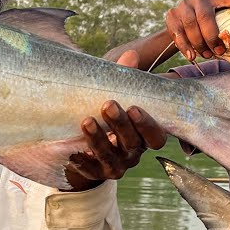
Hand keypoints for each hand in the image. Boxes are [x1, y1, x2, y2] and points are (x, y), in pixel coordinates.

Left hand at [63, 51, 167, 189]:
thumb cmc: (105, 115)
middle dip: (121, 125)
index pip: (155, 137)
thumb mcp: (114, 97)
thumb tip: (131, 56)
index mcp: (143, 136)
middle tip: (108, 104)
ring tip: (86, 121)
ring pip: (111, 156)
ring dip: (99, 139)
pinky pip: (91, 169)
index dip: (148, 125)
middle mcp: (132, 153)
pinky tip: (73, 149)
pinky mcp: (96, 173)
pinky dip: (82, 159)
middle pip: (132, 143)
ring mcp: (115, 165)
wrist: (82, 145)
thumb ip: (123, 80)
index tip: (134, 107)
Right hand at [165, 0, 229, 61]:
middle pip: (205, 16)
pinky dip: (185, 46)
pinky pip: (178, 32)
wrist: (181, 27)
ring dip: (199, 43)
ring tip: (206, 55)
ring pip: (190, 24)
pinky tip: (191, 56)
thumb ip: (229, 30)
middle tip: (218, 51)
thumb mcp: (221, 25)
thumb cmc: (208, 29)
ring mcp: (185, 5)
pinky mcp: (172, 15)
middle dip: (212, 37)